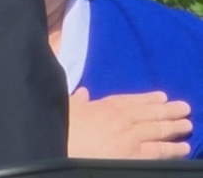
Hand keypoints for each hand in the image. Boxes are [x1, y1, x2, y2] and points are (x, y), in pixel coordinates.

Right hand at [68, 87, 192, 158]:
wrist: (62, 151)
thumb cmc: (63, 130)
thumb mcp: (66, 109)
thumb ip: (77, 101)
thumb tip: (83, 92)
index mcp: (104, 107)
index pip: (130, 100)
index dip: (147, 99)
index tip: (161, 97)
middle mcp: (122, 120)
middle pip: (150, 113)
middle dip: (168, 110)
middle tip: (184, 108)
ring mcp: (131, 138)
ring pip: (158, 131)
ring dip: (175, 127)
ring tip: (187, 125)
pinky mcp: (136, 157)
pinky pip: (159, 152)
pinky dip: (173, 149)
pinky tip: (183, 148)